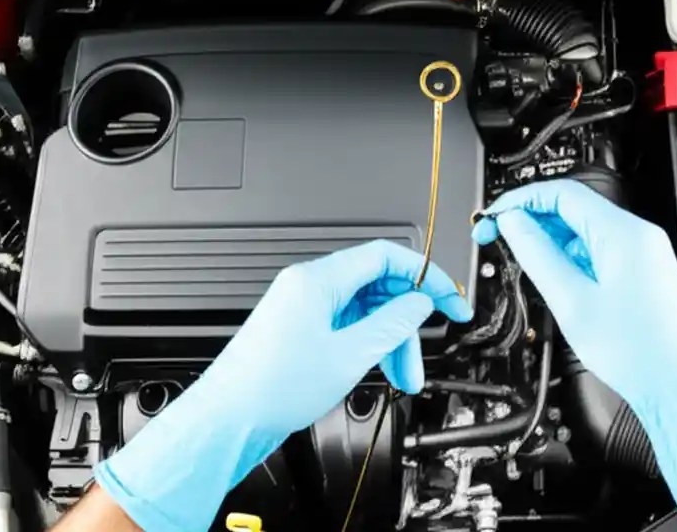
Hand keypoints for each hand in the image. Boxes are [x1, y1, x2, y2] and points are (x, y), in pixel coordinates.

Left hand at [95, 240, 471, 531]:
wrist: (228, 421)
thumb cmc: (271, 388)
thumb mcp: (349, 355)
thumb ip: (392, 324)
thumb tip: (419, 303)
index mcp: (318, 280)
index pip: (385, 256)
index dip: (424, 275)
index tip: (448, 297)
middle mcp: (309, 287)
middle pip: (378, 286)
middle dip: (408, 320)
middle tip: (426, 350)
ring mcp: (303, 309)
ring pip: (365, 310)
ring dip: (391, 340)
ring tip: (404, 376)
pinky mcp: (300, 331)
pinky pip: (347, 326)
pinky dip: (369, 346)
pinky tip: (379, 370)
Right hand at [473, 180, 676, 531]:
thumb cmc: (641, 352)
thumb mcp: (572, 301)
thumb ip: (537, 255)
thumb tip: (513, 225)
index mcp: (622, 233)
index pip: (562, 193)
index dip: (522, 199)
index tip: (495, 215)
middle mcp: (638, 237)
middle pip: (574, 209)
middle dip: (533, 220)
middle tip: (500, 239)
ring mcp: (644, 255)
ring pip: (585, 233)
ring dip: (551, 242)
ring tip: (527, 267)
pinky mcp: (644, 274)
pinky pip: (600, 253)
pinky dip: (572, 260)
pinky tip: (558, 283)